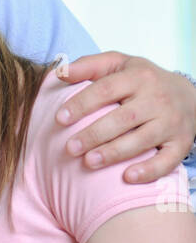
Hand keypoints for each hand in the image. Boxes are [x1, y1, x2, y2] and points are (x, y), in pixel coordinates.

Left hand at [54, 52, 195, 182]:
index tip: (60, 119)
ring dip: (114, 153)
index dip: (82, 104)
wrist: (189, 96)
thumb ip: (89, 66)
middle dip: (95, 134)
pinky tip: (128, 178)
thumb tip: (60, 72)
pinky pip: (167, 160)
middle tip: (70, 148)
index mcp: (138, 77)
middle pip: (123, 118)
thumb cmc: (143, 82)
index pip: (106, 90)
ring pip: (142, 140)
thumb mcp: (120, 65)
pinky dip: (149, 170)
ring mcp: (170, 122)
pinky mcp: (180, 143)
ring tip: (89, 162)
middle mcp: (157, 99)